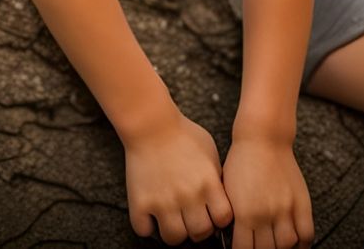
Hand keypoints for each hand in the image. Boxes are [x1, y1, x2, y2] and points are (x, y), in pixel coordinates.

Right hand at [122, 111, 233, 243]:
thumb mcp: (211, 154)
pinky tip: (152, 217)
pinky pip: (144, 231)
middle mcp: (188, 196)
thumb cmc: (183, 135)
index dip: (218, 220)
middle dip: (198, 230)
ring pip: (173, 238)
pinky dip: (148, 228)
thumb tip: (222, 202)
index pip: (223, 220)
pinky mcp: (140, 202)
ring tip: (173, 221)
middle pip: (200, 233)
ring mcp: (163, 201)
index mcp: (208, 183)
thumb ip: (218, 179)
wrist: (151, 124)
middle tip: (191, 220)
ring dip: (175, 232)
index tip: (211, 214)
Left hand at [222, 137, 313, 248]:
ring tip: (275, 244)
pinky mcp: (301, 202)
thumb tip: (231, 238)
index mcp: (244, 213)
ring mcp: (286, 209)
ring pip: (287, 245)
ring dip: (281, 248)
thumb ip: (231, 217)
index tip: (243, 248)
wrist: (263, 138)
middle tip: (259, 245)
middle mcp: (266, 214)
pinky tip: (295, 242)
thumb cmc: (241, 162)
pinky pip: (307, 233)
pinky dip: (302, 243)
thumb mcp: (228, 191)